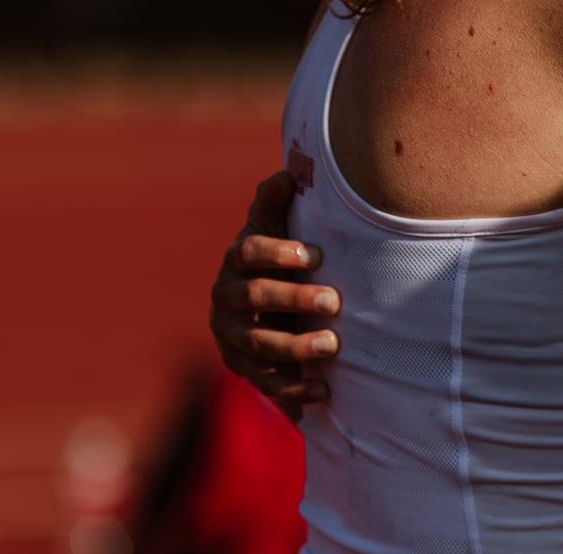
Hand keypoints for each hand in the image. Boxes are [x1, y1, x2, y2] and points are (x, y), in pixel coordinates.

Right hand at [209, 171, 342, 420]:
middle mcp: (226, 299)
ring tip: (332, 345)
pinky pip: (265, 382)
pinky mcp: (244, 369)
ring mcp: (233, 337)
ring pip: (258, 344)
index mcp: (237, 261)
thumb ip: (276, 205)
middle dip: (295, 298)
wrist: (268, 307)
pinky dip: (294, 388)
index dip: (279, 252)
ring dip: (295, 346)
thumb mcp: (276, 229)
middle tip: (335, 300)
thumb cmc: (281, 259)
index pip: (248, 253)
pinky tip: (324, 389)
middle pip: (255, 298)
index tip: (315, 255)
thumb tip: (285, 174)